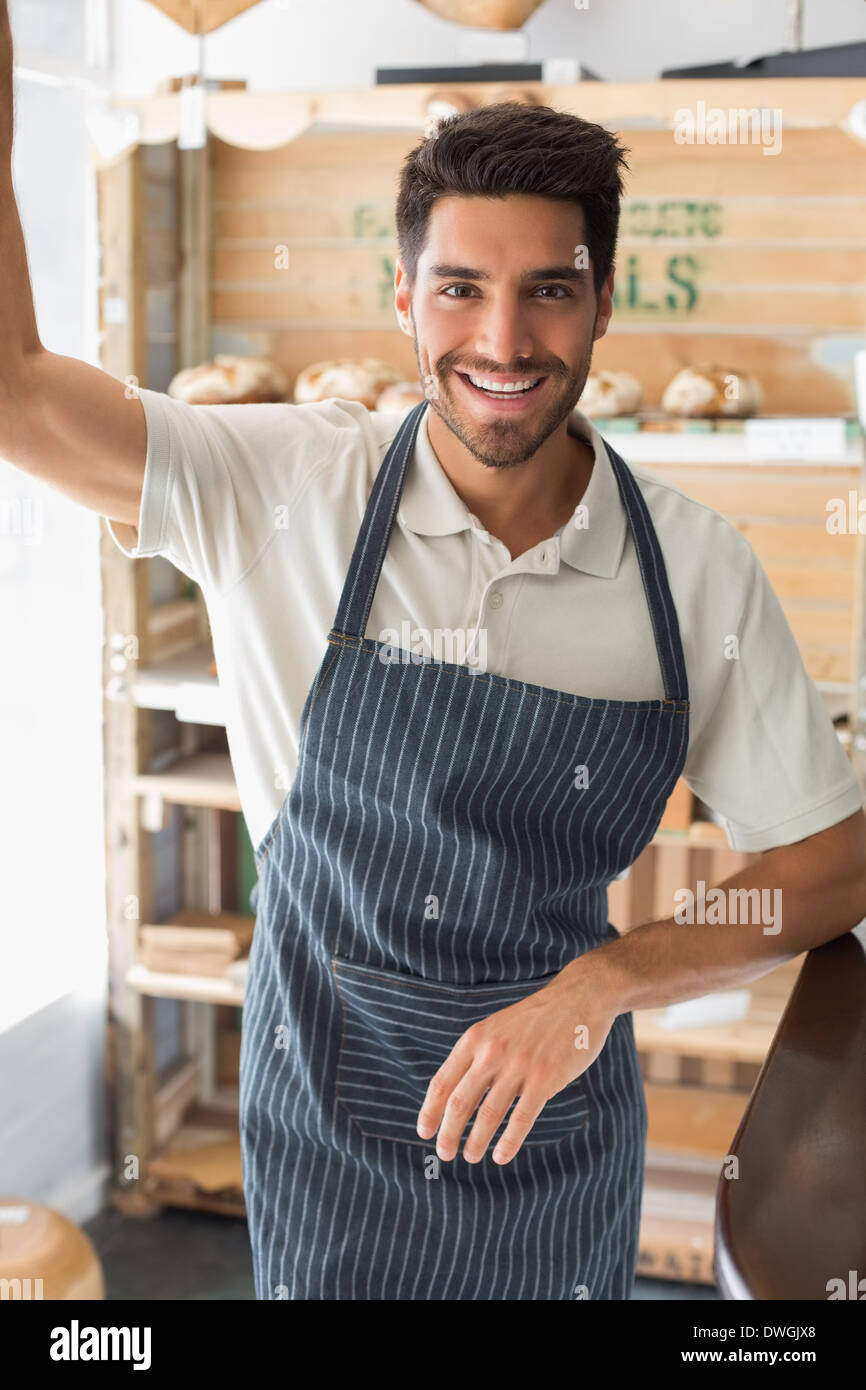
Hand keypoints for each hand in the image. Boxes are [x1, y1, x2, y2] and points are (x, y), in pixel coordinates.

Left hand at [415, 958, 616, 1163]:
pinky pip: (521, 1118)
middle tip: (444, 1153)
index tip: (424, 1132)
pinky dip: (508, 1142)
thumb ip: (478, 1056)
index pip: (442, 1082)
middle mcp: (491, 1052)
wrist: (579, 998)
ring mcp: (518, 1065)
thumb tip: (458, 1094)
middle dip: (448, 1134)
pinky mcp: (544, 1078)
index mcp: (475, 1039)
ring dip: (476, 1142)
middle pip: (459, 1102)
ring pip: (488, 1114)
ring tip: (470, 1157)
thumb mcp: (497, 1028)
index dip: (429, 1112)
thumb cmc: (536, 1019)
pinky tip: (501, 1156)